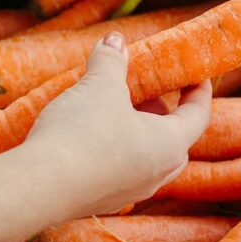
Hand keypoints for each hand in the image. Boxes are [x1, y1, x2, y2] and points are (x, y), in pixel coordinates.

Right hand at [26, 32, 211, 216]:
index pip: (197, 115)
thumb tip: (115, 40)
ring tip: (110, 109)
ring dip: (135, 132)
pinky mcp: (102, 201)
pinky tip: (88, 136)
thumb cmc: (82, 132)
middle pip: (173, 139)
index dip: (199, 91)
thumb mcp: (99, 86)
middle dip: (161, 111)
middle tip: (144, 89)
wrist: (41, 186)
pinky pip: (119, 172)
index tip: (196, 74)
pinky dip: (114, 150)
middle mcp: (156, 174)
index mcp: (168, 145)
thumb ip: (111, 60)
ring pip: (145, 158)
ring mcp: (129, 192)